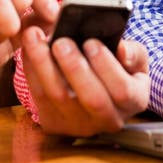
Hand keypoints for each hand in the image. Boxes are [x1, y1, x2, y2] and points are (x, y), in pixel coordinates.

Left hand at [21, 28, 149, 136]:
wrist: (99, 87)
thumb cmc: (119, 67)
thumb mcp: (134, 59)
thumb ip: (134, 53)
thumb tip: (122, 50)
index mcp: (134, 101)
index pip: (123, 91)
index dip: (107, 66)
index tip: (91, 42)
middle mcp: (108, 120)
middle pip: (90, 98)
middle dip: (74, 67)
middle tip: (61, 41)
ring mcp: (79, 125)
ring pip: (58, 97)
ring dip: (44, 65)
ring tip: (35, 37)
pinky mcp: (54, 123)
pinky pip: (39, 97)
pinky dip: (31, 70)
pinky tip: (28, 48)